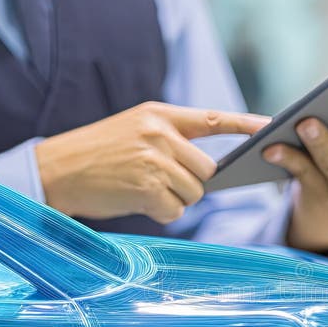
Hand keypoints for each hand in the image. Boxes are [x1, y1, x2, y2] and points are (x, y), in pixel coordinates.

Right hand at [36, 101, 267, 223]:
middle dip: (190, 184)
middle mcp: (160, 133)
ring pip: (193, 193)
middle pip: (206, 170)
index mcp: (159, 114)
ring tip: (141, 189)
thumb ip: (170, 140)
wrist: (56, 170)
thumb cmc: (98, 154)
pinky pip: (174, 211)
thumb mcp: (134, 131)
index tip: (271, 127)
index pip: (213, 118)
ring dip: (173, 200)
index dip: (245, 125)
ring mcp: (154, 160)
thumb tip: (208, 172)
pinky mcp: (147, 188)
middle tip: (159, 181)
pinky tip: (136, 200)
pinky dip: (160, 212)